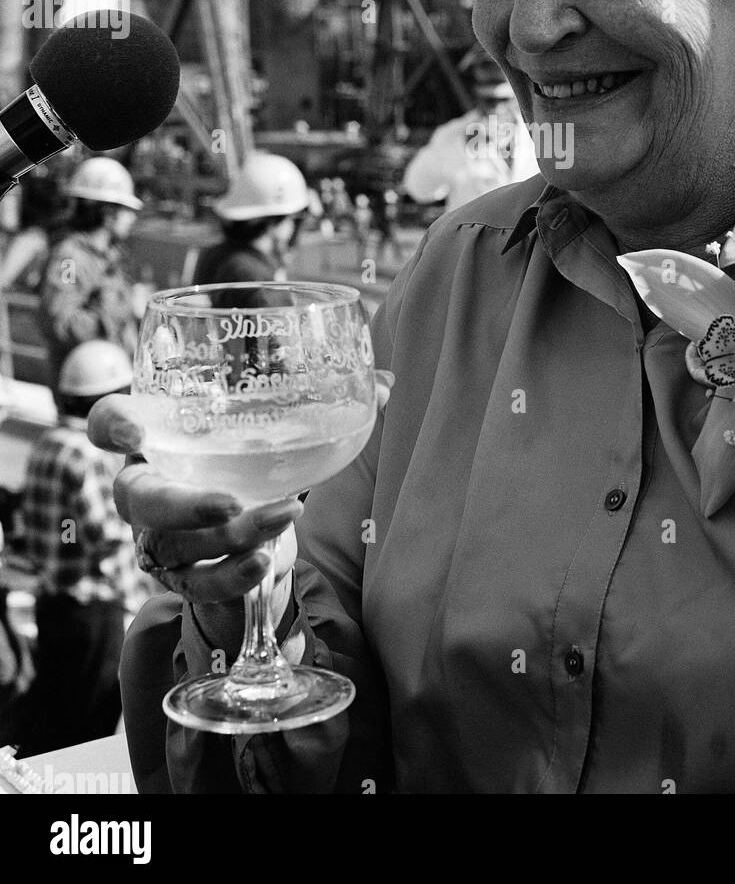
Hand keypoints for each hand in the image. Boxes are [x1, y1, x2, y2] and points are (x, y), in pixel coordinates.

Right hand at [88, 369, 394, 646]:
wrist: (261, 536)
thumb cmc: (261, 467)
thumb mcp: (284, 433)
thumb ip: (327, 407)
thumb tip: (388, 384)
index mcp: (160, 437)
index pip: (110, 422)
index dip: (111, 424)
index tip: (132, 427)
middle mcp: (148, 487)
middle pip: (135, 497)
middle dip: (180, 503)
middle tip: (229, 501)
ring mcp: (159, 538)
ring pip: (174, 546)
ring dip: (231, 536)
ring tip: (287, 516)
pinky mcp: (183, 579)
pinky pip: (196, 586)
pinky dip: (231, 576)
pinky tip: (265, 563)